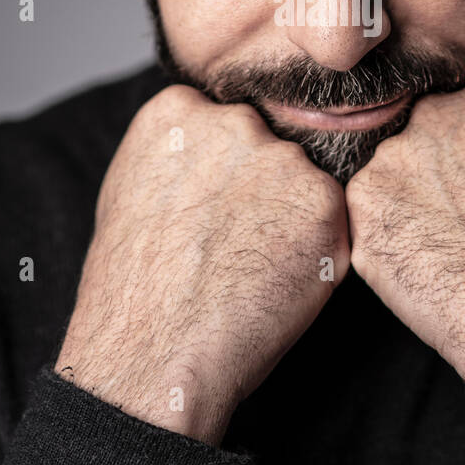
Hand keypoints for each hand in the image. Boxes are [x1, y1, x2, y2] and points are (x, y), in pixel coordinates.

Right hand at [55, 86, 348, 443]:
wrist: (154, 354)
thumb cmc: (135, 288)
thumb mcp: (132, 191)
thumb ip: (178, 152)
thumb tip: (205, 144)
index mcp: (178, 110)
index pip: (223, 121)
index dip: (221, 173)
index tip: (207, 211)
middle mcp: (233, 120)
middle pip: (266, 145)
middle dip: (260, 188)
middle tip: (232, 244)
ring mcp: (281, 157)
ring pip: (302, 182)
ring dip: (290, 218)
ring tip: (250, 267)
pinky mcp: (323, 201)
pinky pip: (332, 220)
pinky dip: (317, 251)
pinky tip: (276, 279)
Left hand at [345, 70, 464, 464]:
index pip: (460, 110)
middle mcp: (444, 109)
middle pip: (418, 136)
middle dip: (431, 179)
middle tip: (464, 231)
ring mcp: (400, 151)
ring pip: (388, 177)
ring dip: (406, 213)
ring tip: (452, 257)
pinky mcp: (365, 198)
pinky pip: (367, 219)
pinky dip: (388, 248)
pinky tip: (430, 273)